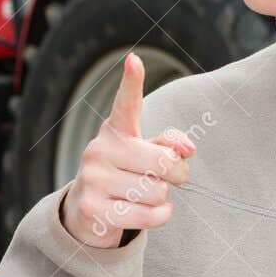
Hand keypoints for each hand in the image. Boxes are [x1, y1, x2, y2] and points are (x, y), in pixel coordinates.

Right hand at [58, 52, 195, 247]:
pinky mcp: (94, 209)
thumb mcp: (146, 153)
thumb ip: (171, 145)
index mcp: (116, 130)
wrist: (88, 213)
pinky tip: (149, 212)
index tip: (134, 60)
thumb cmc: (126, 175)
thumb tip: (187, 149)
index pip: (127, 103)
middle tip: (170, 179)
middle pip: (164, 162)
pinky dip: (160, 216)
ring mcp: (93, 179)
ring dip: (162, 199)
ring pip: (158, 192)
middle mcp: (100, 149)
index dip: (132, 82)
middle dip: (178, 174)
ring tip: (145, 196)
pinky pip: (149, 215)